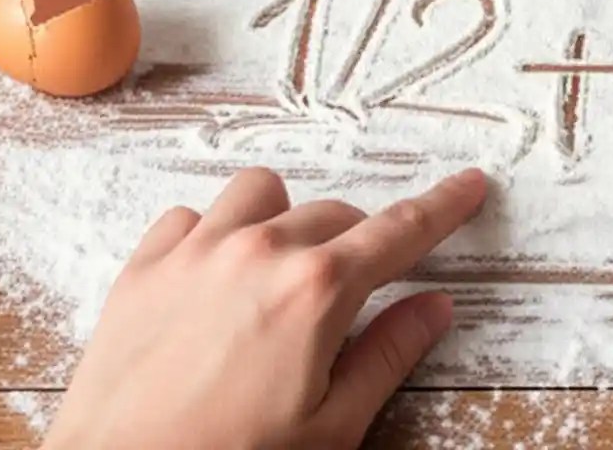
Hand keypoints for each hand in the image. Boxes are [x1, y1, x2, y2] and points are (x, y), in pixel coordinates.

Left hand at [43, 167, 486, 449]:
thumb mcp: (333, 426)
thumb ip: (389, 355)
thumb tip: (433, 309)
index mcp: (317, 291)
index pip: (401, 231)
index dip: (443, 205)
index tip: (467, 186)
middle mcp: (259, 252)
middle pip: (336, 214)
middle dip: (359, 242)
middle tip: (355, 290)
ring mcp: (196, 252)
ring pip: (262, 193)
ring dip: (285, 218)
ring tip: (283, 268)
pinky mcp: (144, 267)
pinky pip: (190, 216)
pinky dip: (213, 233)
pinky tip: (217, 275)